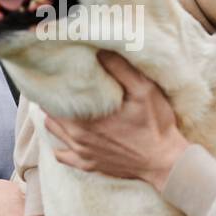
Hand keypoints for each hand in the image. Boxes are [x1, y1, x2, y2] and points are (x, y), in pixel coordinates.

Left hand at [44, 50, 189, 192]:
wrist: (164, 162)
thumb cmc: (155, 125)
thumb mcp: (144, 90)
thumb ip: (120, 69)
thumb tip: (99, 51)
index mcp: (86, 119)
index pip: (57, 98)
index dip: (56, 84)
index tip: (59, 73)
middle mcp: (78, 137)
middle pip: (51, 113)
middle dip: (54, 99)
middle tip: (59, 86)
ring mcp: (83, 153)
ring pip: (53, 131)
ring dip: (55, 118)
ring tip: (62, 105)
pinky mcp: (90, 165)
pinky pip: (64, 157)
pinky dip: (61, 145)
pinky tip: (66, 136)